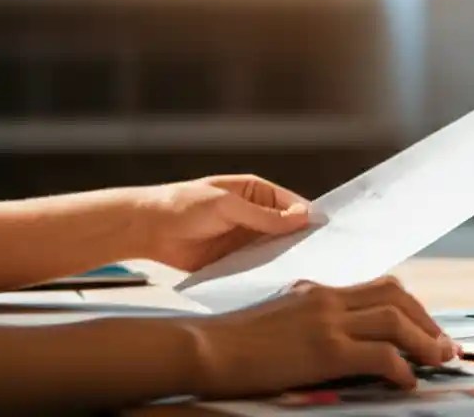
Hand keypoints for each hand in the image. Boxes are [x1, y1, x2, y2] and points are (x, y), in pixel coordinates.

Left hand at [137, 175, 312, 270]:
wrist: (147, 229)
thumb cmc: (184, 205)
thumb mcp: (227, 206)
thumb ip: (264, 216)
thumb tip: (303, 216)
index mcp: (256, 193)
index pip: (292, 204)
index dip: (308, 218)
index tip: (326, 234)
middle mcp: (255, 216)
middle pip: (287, 229)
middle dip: (300, 241)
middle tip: (320, 258)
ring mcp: (245, 239)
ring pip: (274, 249)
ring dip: (284, 258)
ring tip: (305, 272)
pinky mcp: (234, 261)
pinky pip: (256, 266)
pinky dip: (266, 272)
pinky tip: (279, 281)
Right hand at [186, 276, 461, 397]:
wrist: (204, 346)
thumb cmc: (233, 342)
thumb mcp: (279, 316)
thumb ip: (310, 317)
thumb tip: (336, 336)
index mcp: (319, 290)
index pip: (379, 287)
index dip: (411, 306)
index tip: (426, 327)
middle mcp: (329, 298)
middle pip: (397, 295)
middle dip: (427, 319)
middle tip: (444, 344)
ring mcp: (328, 321)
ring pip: (396, 318)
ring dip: (425, 340)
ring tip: (440, 360)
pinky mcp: (325, 349)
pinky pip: (380, 353)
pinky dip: (401, 367)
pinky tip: (406, 381)